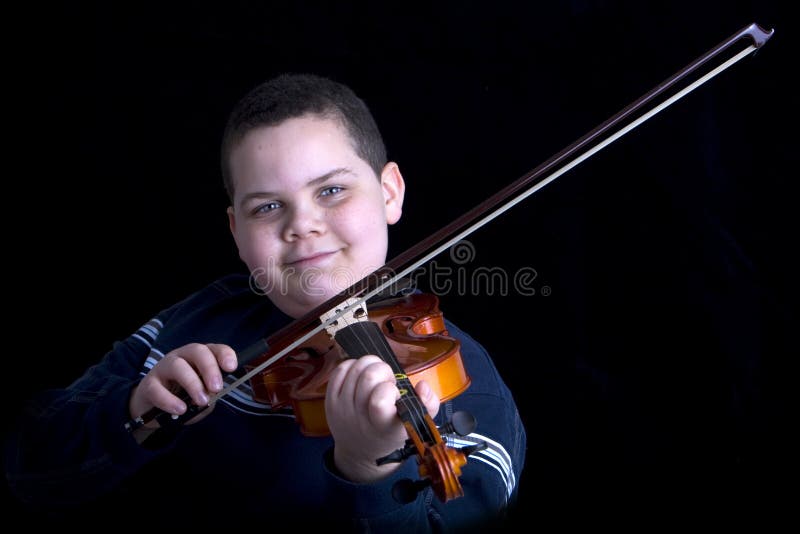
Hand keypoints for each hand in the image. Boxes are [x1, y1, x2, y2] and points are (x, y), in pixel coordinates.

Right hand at [128, 342, 237, 426]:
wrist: (151, 409)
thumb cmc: (182, 398)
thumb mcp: (201, 397)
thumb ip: (209, 396)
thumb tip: (212, 396)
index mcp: (199, 358)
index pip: (214, 349)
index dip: (224, 355)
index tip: (231, 367)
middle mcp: (182, 357)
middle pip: (197, 351)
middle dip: (209, 368)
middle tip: (217, 388)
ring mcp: (164, 368)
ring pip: (178, 366)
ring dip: (192, 383)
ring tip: (202, 401)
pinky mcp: (149, 384)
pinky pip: (157, 389)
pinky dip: (170, 400)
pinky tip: (180, 409)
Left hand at [325, 355, 439, 482]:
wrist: (360, 450)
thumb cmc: (391, 432)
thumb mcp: (415, 423)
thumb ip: (428, 404)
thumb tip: (422, 385)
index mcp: (382, 426)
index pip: (379, 401)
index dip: (389, 389)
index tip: (395, 394)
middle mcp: (358, 417)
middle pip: (367, 376)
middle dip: (383, 370)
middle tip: (387, 381)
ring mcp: (341, 408)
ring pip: (355, 368)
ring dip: (370, 365)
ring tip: (376, 378)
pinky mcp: (329, 400)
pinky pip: (340, 369)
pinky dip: (353, 365)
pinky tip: (361, 375)